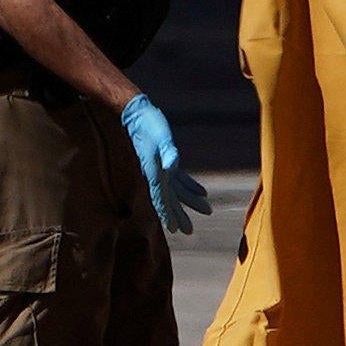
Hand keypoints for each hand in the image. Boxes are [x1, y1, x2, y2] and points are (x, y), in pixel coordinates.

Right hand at [118, 95, 212, 235]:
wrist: (139, 115)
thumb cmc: (151, 126)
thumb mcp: (162, 138)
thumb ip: (168, 152)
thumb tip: (173, 166)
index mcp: (155, 172)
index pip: (161, 198)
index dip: (167, 213)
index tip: (174, 228)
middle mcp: (158, 174)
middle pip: (169, 199)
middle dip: (179, 215)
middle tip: (188, 231)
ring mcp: (162, 168)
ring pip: (177, 190)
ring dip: (190, 202)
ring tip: (206, 211)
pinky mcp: (168, 160)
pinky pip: (180, 178)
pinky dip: (190, 186)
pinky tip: (202, 192)